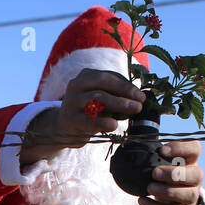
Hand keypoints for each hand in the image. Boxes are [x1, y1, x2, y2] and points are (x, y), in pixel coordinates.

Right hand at [21, 69, 144, 164]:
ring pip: (96, 98)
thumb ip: (115, 96)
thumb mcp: (100, 100)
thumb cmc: (87, 112)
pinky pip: (87, 120)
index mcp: (86, 76)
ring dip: (118, 103)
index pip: (109, 76)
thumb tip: (140, 98)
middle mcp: (77, 84)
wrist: (62, 128)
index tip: (141, 96)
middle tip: (140, 102)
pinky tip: (113, 124)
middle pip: (103, 83)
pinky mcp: (69, 118)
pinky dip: (101, 122)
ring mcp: (71, 100)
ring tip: (134, 110)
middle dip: (125, 92)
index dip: (127, 85)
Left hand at [139, 140, 203, 204]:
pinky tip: (142, 201)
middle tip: (154, 173)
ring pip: (187, 195)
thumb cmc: (167, 177)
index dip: (181, 148)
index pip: (195, 149)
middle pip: (195, 174)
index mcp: (191, 161)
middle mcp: (196, 178)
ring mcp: (192, 196)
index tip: (162, 150)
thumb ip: (156, 156)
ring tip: (149, 188)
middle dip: (174, 173)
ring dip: (167, 191)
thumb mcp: (165, 164)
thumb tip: (133, 147)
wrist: (176, 203)